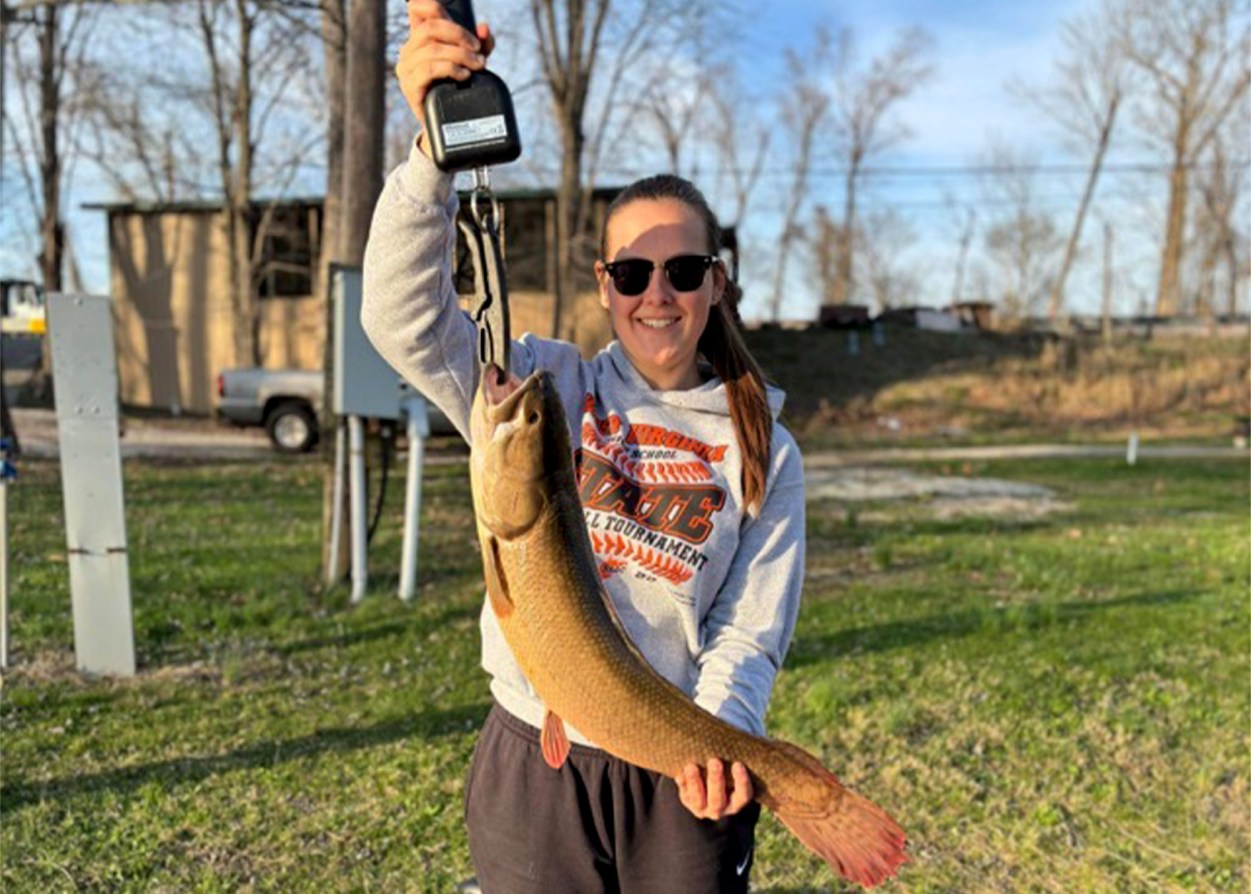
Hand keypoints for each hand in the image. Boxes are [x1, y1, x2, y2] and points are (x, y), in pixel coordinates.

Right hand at [396, 0, 494, 149]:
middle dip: (460, 36)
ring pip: (432, 49)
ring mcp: (406, 69)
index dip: (435, 6)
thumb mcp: (472, 63)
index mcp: (420, 39)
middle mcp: (409, 51)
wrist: (448, 126)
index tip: (461, 25)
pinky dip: (451, 69)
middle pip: (431, 28)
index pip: (419, 9)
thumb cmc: (457, 89)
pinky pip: (429, 70)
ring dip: (460, 55)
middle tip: (479, 52)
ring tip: (478, 67)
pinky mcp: (410, 87)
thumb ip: (481, 45)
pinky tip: (464, 75)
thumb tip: (485, 28)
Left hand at [675, 758, 753, 819]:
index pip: (743, 795)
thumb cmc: (728, 764)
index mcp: (737, 801)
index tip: (738, 764)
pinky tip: (679, 772)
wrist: (708, 775)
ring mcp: (703, 808)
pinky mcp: (688, 801)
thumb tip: (741, 731)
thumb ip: (737, 754)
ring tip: (691, 766)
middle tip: (714, 761)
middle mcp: (721, 809)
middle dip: (716, 780)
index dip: (742, 782)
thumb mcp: (734, 763)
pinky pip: (684, 795)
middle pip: (718, 799)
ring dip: (695, 783)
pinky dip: (682, 783)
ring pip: (698, 800)